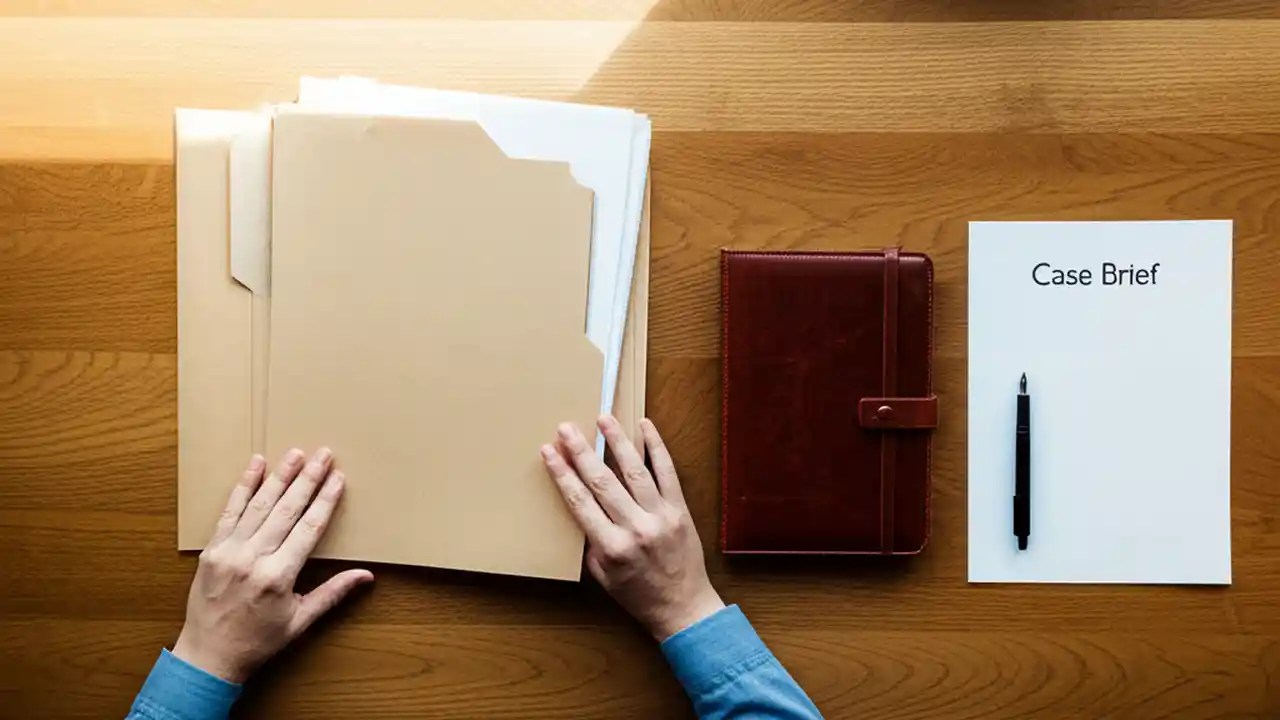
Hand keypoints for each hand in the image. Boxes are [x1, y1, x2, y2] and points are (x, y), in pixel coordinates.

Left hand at [172, 449, 373, 682]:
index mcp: (278, 577)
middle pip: (286, 510)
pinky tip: (255, 465)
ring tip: (295, 454)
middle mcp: (252, 559)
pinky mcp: (211, 550)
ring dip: (279, 477)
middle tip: (323, 454)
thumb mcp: (300, 622)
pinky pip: (229, 512)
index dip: (325, 501)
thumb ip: (332, 593)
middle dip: (307, 479)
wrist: (208, 656)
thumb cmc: (258, 642)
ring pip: (259, 506)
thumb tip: (366, 576)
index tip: (338, 479)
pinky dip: (243, 487)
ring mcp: (229, 552)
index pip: (308, 528)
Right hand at [541, 417, 723, 640]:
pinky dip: (657, 448)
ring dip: (617, 442)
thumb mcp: (603, 576)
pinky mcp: (680, 510)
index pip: (580, 502)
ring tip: (603, 418)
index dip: (562, 474)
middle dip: (582, 452)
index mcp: (611, 547)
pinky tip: (645, 427)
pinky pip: (668, 473)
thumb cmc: (638, 595)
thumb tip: (581, 505)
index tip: (548, 452)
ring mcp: (661, 516)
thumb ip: (591, 542)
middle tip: (567, 427)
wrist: (683, 608)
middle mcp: (636, 528)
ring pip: (636, 471)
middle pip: (603, 482)